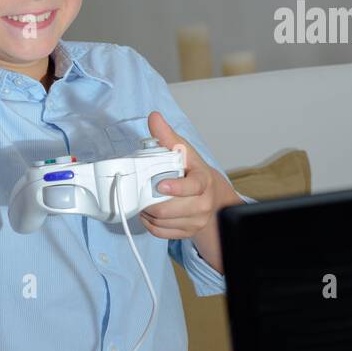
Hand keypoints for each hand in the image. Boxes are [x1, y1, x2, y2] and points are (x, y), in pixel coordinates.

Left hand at [138, 111, 242, 239]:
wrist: (210, 196)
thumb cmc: (192, 171)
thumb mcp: (183, 151)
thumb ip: (167, 136)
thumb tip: (155, 118)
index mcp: (203, 180)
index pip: (194, 186)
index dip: (177, 188)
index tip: (160, 185)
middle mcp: (203, 202)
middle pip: (170, 208)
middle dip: (149, 201)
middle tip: (141, 193)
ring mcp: (197, 219)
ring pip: (163, 222)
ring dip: (148, 213)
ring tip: (145, 201)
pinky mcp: (188, 232)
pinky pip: (162, 232)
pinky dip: (150, 224)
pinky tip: (149, 213)